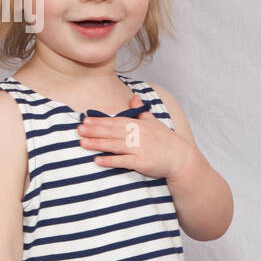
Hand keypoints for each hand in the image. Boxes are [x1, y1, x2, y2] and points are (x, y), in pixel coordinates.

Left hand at [77, 94, 196, 179]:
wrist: (181, 159)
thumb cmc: (167, 141)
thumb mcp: (155, 122)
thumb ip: (142, 111)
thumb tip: (134, 97)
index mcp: (140, 125)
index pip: (117, 121)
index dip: (100, 121)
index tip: (86, 120)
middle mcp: (139, 135)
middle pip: (113, 132)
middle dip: (95, 131)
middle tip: (79, 130)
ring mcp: (140, 149)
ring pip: (115, 145)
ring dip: (98, 144)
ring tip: (82, 143)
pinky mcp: (142, 162)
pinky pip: (123, 161)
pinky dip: (110, 160)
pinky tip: (97, 160)